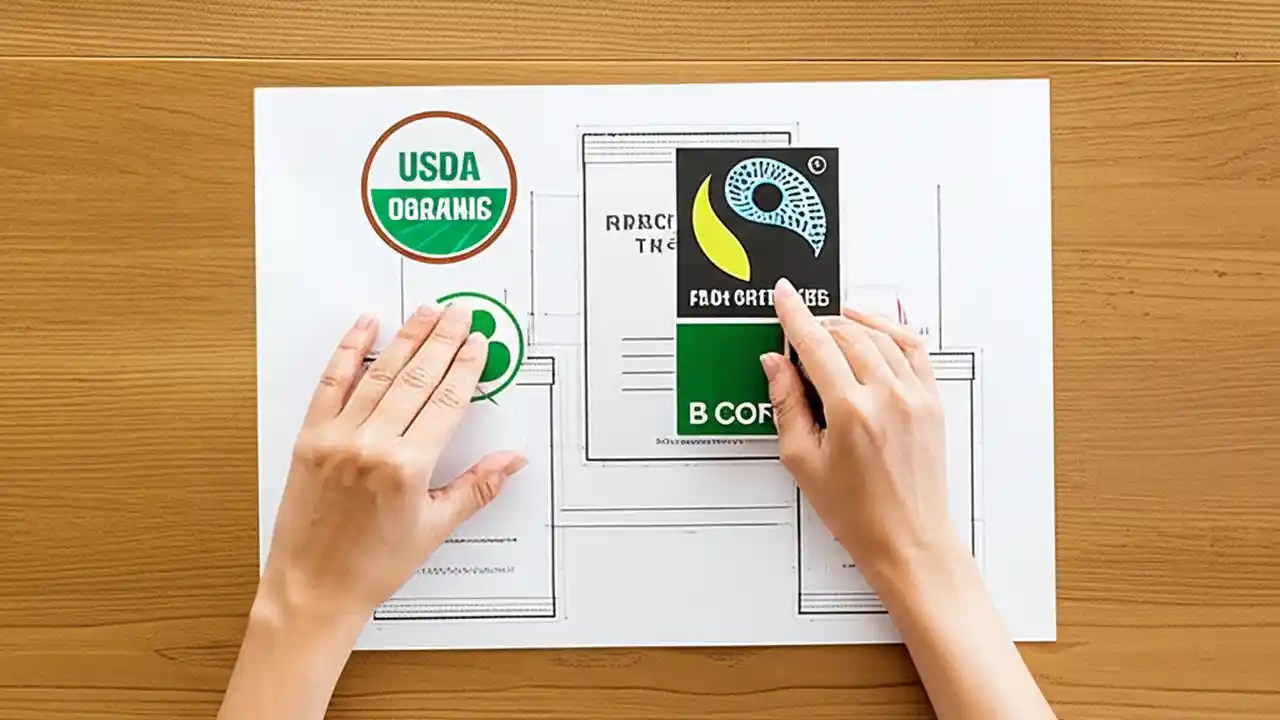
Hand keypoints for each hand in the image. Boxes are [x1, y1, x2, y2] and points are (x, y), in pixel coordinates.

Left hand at [259, 305, 526, 628]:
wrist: (313, 587)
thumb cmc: (371, 566)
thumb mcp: (434, 527)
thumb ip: (476, 487)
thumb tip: (512, 461)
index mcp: (407, 468)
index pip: (447, 401)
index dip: (465, 367)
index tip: (476, 344)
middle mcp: (372, 446)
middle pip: (418, 378)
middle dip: (442, 340)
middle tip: (458, 313)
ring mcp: (338, 437)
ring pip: (381, 374)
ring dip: (406, 338)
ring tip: (425, 313)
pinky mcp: (310, 437)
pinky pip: (332, 382)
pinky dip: (349, 351)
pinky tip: (365, 327)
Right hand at [763, 279, 956, 580]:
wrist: (908, 539)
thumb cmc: (857, 513)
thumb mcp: (802, 461)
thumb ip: (787, 404)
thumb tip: (775, 363)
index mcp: (850, 411)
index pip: (816, 344)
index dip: (795, 315)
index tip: (784, 296)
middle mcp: (887, 396)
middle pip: (848, 334)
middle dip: (820, 324)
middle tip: (800, 329)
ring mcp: (915, 396)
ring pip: (880, 336)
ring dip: (853, 324)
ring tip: (832, 326)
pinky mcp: (932, 402)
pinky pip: (913, 349)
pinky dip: (890, 332)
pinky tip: (873, 331)